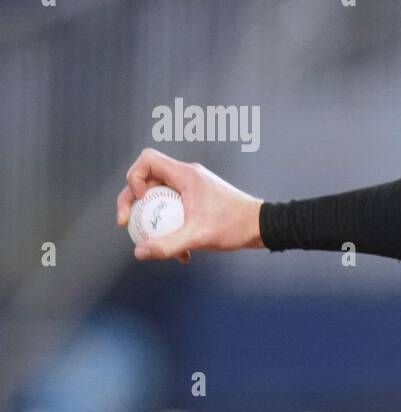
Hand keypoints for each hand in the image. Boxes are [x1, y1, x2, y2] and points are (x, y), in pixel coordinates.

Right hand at [116, 148, 264, 261]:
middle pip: (147, 179)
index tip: (140, 201)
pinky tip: (182, 251)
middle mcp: (187, 176)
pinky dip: (171, 227)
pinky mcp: (197, 199)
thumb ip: (168, 245)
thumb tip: (139, 252)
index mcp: (186, 175)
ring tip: (159, 245)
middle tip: (129, 224)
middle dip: (134, 202)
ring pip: (159, 197)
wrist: (261, 227)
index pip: (147, 159)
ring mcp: (192, 187)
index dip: (134, 178)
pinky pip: (173, 208)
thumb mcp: (199, 237)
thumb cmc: (235, 226)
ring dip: (154, 220)